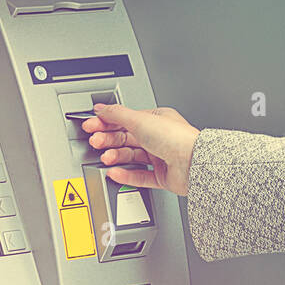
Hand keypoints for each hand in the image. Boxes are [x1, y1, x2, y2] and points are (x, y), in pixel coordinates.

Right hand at [81, 102, 200, 197]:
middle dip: (109, 140)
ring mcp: (161, 157)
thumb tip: (101, 108)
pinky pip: (139, 175)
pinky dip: (126, 174)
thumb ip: (117, 114)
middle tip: (95, 141)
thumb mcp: (140, 120)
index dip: (107, 122)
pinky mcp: (163, 176)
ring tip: (106, 158)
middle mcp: (159, 137)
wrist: (193, 163)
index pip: (126, 120)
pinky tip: (114, 172)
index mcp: (157, 120)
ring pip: (132, 157)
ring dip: (116, 156)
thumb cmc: (176, 138)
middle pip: (127, 138)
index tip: (91, 125)